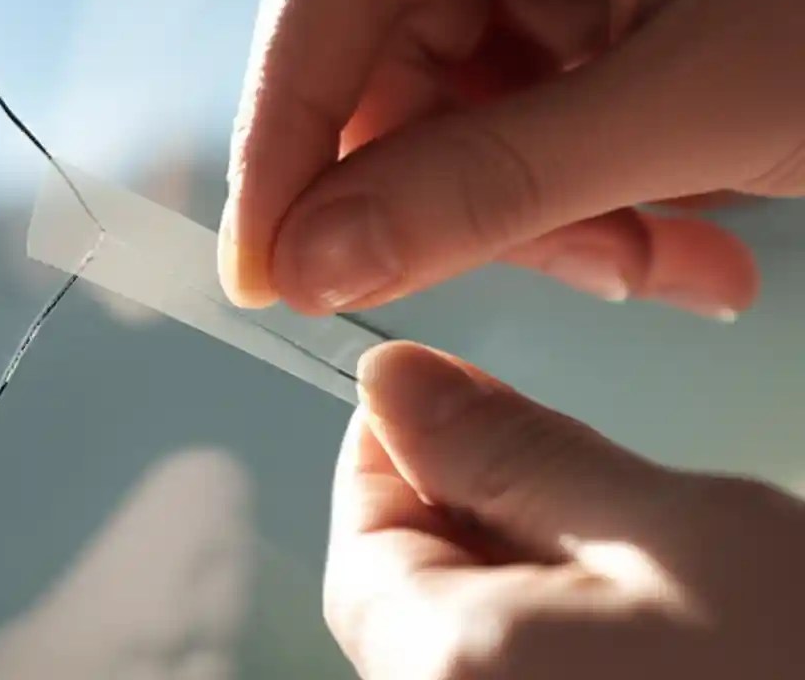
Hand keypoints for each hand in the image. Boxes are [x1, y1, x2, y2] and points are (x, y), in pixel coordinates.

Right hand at [221, 0, 804, 318]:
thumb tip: (316, 261)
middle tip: (571, 276)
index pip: (324, 5)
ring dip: (554, 218)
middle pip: (396, 75)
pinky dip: (599, 195)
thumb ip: (488, 182)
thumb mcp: (693, 96)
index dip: (284, 151)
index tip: (263, 278)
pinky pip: (536, 116)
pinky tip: (684, 231)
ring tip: (670, 260)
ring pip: (468, 117)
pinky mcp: (592, 1)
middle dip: (471, 204)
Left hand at [324, 341, 804, 678]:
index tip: (440, 395)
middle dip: (469, 509)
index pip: (359, 546)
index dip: (394, 455)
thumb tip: (394, 380)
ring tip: (626, 545)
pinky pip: (520, 676)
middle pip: (408, 598)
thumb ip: (514, 455)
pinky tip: (644, 617)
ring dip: (520, 568)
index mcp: (448, 676)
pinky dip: (556, 629)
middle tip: (556, 456)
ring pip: (467, 640)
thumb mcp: (672, 534)